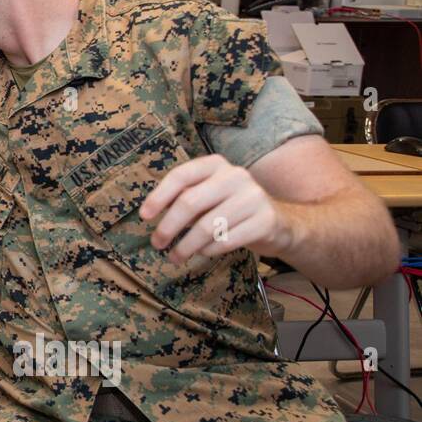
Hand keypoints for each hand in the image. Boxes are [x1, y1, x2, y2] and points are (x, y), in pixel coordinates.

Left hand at [140, 154, 294, 265]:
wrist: (278, 222)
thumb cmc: (230, 208)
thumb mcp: (208, 195)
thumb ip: (183, 198)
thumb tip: (150, 215)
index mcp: (215, 165)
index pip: (181, 176)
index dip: (159, 197)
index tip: (145, 217)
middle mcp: (235, 175)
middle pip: (190, 202)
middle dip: (168, 227)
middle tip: (157, 244)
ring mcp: (253, 197)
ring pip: (207, 226)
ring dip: (186, 245)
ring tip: (175, 256)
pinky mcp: (264, 220)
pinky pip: (226, 241)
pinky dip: (209, 250)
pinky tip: (203, 253)